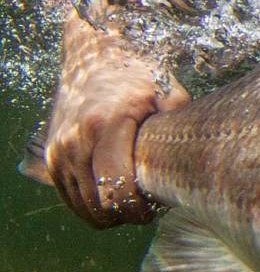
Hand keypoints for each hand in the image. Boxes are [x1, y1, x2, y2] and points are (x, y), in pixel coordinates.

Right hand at [43, 1, 188, 226]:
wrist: (95, 57)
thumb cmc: (138, 77)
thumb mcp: (169, 94)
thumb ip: (180, 127)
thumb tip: (197, 161)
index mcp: (106, 125)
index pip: (118, 188)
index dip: (138, 209)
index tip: (155, 209)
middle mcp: (76, 140)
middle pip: (99, 204)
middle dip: (126, 214)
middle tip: (148, 209)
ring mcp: (59, 150)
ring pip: (82, 206)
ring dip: (108, 212)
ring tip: (132, 201)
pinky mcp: (50, 157)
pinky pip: (69, 197)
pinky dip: (90, 204)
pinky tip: (113, 194)